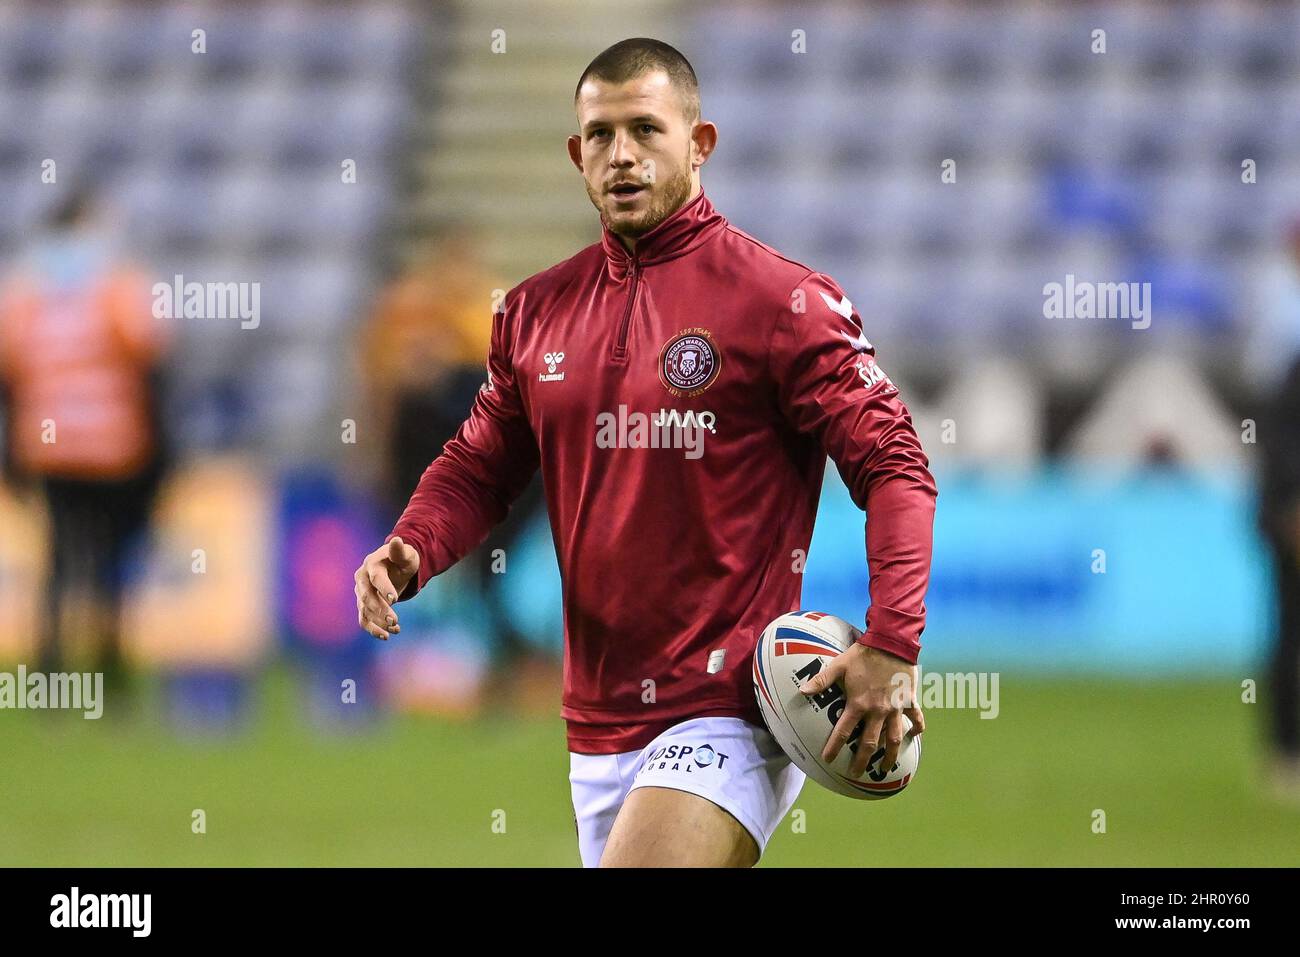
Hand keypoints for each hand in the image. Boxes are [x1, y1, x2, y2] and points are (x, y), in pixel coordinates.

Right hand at [354, 536, 419, 639]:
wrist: (394, 567)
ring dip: (378, 622)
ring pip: (365, 610)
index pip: (376, 578)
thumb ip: (400, 550)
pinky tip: (386, 636)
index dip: (384, 588)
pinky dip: (373, 629)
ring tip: (396, 629)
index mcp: (372, 564)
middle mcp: (362, 579)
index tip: (395, 599)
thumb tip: (397, 540)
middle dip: (380, 609)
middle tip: (395, 620)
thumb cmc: (401, 560)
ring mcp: (360, 593)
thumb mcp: (405, 554)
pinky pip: (364, 619)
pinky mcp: (363, 605)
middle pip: (368, 596)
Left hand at [797, 642, 924, 777]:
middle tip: (857, 774)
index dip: (834, 747)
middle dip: (862, 761)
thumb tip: (802, 691)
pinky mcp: (908, 700)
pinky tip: (914, 737)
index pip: (843, 732)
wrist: (891, 642)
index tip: (828, 760)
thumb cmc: (863, 654)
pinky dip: (916, 729)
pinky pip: (916, 718)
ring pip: (894, 738)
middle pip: (869, 743)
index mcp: (858, 704)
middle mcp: (877, 711)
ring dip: (890, 755)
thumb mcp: (838, 665)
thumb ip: (821, 680)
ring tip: (886, 769)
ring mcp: (894, 708)